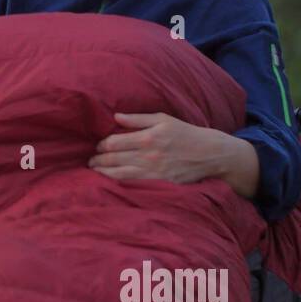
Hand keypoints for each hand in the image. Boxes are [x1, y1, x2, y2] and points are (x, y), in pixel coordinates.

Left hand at [88, 112, 226, 184]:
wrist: (210, 154)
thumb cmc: (185, 134)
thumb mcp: (163, 119)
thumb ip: (137, 119)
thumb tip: (115, 116)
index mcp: (147, 137)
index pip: (114, 142)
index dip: (101, 145)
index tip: (98, 146)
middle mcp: (148, 155)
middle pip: (113, 159)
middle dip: (98, 160)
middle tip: (90, 161)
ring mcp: (153, 171)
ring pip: (119, 174)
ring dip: (103, 173)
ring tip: (94, 171)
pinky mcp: (159, 183)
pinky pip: (133, 185)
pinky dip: (118, 183)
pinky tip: (110, 182)